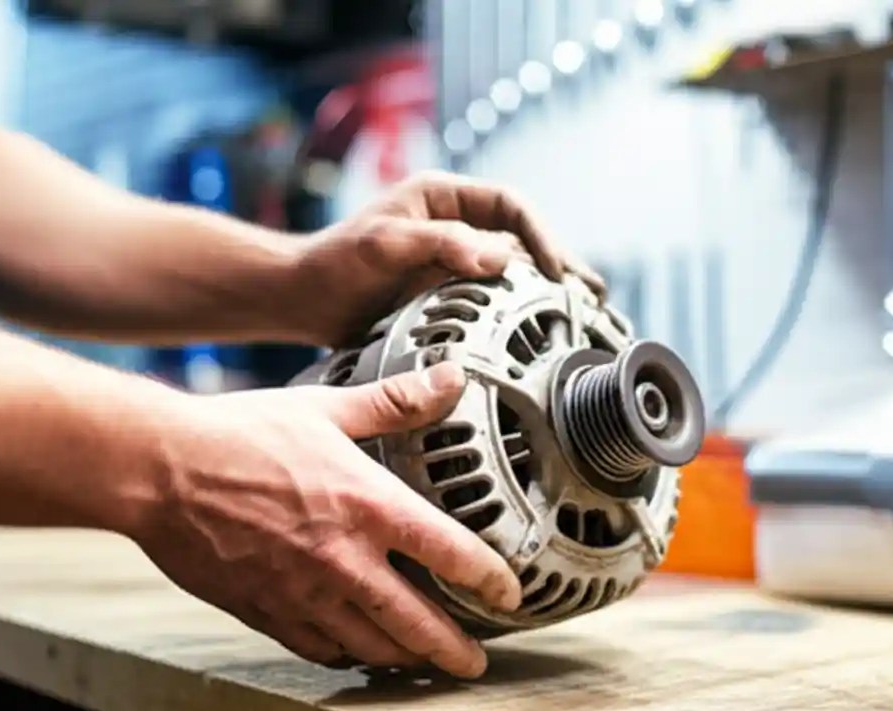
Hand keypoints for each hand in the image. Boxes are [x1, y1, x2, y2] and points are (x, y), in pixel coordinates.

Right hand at [138, 362, 520, 677]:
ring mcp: (303, 593)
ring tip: (421, 662)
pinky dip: (343, 655)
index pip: (451, 553)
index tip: (509, 595)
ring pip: (369, 646)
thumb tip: (449, 377)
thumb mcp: (326, 408)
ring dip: (403, 658)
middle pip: (416, 623)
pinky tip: (352, 650)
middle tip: (474, 662)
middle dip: (453, 650)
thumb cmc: (239, 435)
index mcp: (366, 505)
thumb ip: (395, 401)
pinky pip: (316, 648)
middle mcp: (342, 559)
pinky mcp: (265, 611)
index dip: (491, 581)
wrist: (161, 470)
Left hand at [288, 170, 606, 346]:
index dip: (540, 234)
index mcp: (443, 197)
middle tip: (590, 291)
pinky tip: (539, 331)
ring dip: (545, 288)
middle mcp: (454, 225)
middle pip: (521, 238)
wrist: (301, 299)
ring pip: (512, 270)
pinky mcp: (443, 293)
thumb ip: (440, 244)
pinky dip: (518, 311)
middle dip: (558, 262)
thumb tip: (499, 258)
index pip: (509, 206)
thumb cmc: (333, 262)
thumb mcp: (385, 245)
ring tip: (581, 311)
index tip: (553, 268)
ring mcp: (451, 261)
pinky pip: (491, 298)